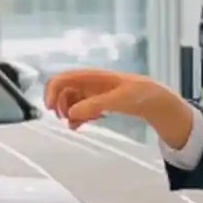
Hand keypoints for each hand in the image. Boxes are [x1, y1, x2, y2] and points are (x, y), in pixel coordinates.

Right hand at [44, 68, 165, 129]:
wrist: (151, 97)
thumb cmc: (137, 93)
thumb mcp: (117, 99)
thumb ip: (94, 104)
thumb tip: (72, 113)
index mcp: (89, 77)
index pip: (60, 79)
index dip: (51, 92)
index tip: (51, 110)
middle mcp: (85, 83)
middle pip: (61, 92)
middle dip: (60, 107)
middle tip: (67, 121)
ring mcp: (89, 92)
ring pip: (68, 102)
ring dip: (68, 115)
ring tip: (78, 125)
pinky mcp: (94, 102)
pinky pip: (77, 109)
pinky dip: (76, 118)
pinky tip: (81, 125)